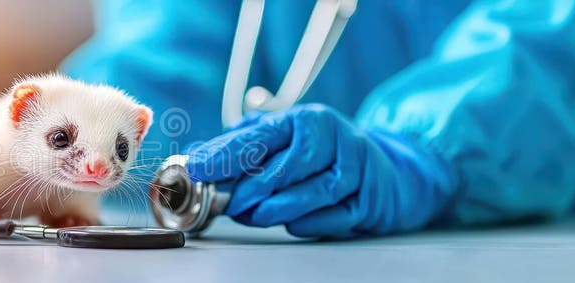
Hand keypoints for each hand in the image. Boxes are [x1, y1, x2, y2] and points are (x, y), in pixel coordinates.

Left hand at [185, 104, 455, 237]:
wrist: (381, 170)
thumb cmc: (319, 156)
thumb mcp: (280, 142)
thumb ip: (239, 146)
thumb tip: (194, 156)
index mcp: (304, 119)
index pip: (261, 135)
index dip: (226, 154)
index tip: (198, 168)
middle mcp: (333, 137)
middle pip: (290, 164)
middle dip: (254, 189)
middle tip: (231, 205)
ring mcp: (356, 167)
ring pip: (315, 191)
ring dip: (278, 209)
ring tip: (254, 217)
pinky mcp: (369, 198)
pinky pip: (337, 215)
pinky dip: (309, 222)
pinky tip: (291, 224)